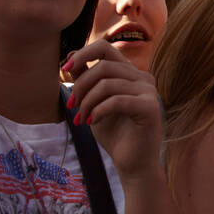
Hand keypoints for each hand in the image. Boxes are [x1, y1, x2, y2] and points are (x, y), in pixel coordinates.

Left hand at [63, 39, 162, 179]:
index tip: (64, 70)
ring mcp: (149, 92)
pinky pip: (117, 100)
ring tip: (82, 118)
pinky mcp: (150, 108)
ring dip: (87, 102)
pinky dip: (99, 111)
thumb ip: (85, 80)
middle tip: (72, 106)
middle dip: (81, 85)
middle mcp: (143, 78)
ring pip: (107, 84)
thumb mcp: (93, 103)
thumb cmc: (115, 134)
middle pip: (104, 66)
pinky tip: (93, 122)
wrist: (132, 164)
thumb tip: (69, 56)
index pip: (105, 48)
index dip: (82, 54)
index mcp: (131, 73)